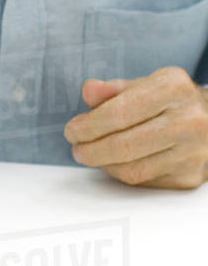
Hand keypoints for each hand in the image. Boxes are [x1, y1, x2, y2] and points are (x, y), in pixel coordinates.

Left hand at [63, 66, 207, 188]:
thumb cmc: (171, 101)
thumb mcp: (145, 84)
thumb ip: (113, 89)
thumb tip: (88, 91)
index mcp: (173, 88)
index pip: (119, 113)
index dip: (88, 126)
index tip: (72, 131)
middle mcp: (189, 120)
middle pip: (123, 146)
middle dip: (90, 149)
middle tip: (76, 148)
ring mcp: (193, 152)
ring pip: (131, 169)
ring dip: (102, 164)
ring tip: (90, 154)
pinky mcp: (189, 177)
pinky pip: (143, 181)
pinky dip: (120, 173)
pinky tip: (114, 163)